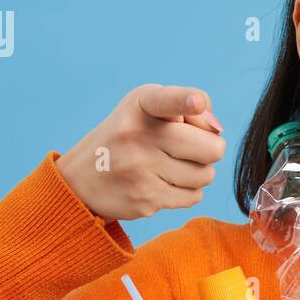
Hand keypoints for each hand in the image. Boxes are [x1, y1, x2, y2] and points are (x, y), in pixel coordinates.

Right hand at [57, 84, 224, 221]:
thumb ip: (189, 110)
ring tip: (172, 165)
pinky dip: (187, 191)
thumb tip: (218, 130)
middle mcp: (138, 135)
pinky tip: (164, 182)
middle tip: (191, 148)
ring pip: (206, 175)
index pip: (167, 100)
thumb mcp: (148, 107)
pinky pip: (194, 197)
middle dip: (211, 149)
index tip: (196, 101)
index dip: (186, 100)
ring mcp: (141, 170)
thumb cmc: (129, 135)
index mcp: (142, 105)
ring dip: (199, 172)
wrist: (81, 180)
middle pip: (212, 149)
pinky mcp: (145, 200)